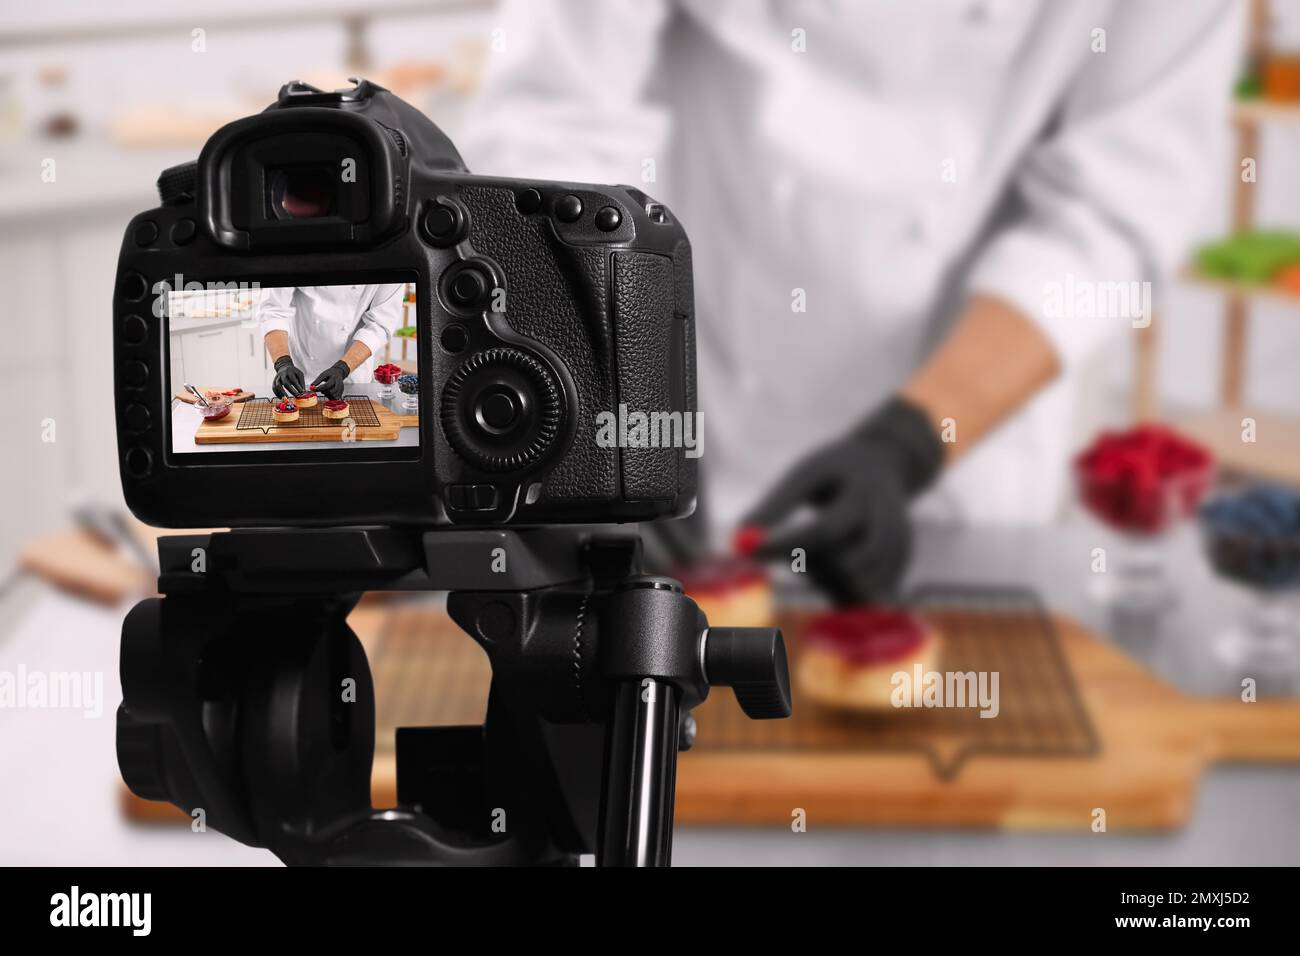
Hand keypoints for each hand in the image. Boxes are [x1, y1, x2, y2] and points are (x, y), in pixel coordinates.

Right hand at [272, 356, 305, 397]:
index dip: (298, 387)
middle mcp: (282, 374)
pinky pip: (273, 387)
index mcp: (290, 371)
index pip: (293, 380)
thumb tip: (303, 392)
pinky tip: (281, 398)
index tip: (302, 392)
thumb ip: (301, 382)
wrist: (284, 367)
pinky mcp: (274, 380)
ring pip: (278, 385)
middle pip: (285, 383)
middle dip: (291, 390)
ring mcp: (277, 377)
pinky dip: (277, 393)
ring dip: (282, 393)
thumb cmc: (294, 372)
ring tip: (287, 398)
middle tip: (297, 396)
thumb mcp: (299, 374)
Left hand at [310, 360, 349, 399]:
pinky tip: (328, 393)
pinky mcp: (341, 392)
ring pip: (333, 396)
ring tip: (325, 391)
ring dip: (327, 395)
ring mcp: (341, 389)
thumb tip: (311, 386)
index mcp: (334, 378)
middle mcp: (339, 384)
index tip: (314, 389)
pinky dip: (330, 397)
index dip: (319, 389)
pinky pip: (335, 398)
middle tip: (321, 390)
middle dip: (324, 392)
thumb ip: (317, 381)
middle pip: (331, 392)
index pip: (326, 385)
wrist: (338, 372)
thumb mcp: (323, 375)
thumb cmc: (329, 374)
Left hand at [740, 398, 942, 604]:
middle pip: (849, 564)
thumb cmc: (837, 471)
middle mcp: (889, 523)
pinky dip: (840, 588)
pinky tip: (832, 563)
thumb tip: (740, 538)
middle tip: (787, 556)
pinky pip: (863, 596)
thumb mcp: (806, 475)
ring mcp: (900, 548)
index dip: (786, 546)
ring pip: (858, 585)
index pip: (825, 530)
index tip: (752, 551)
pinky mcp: (899, 569)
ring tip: (814, 553)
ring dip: (825, 577)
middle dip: (809, 564)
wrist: (888, 465)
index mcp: (865, 492)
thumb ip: (775, 505)